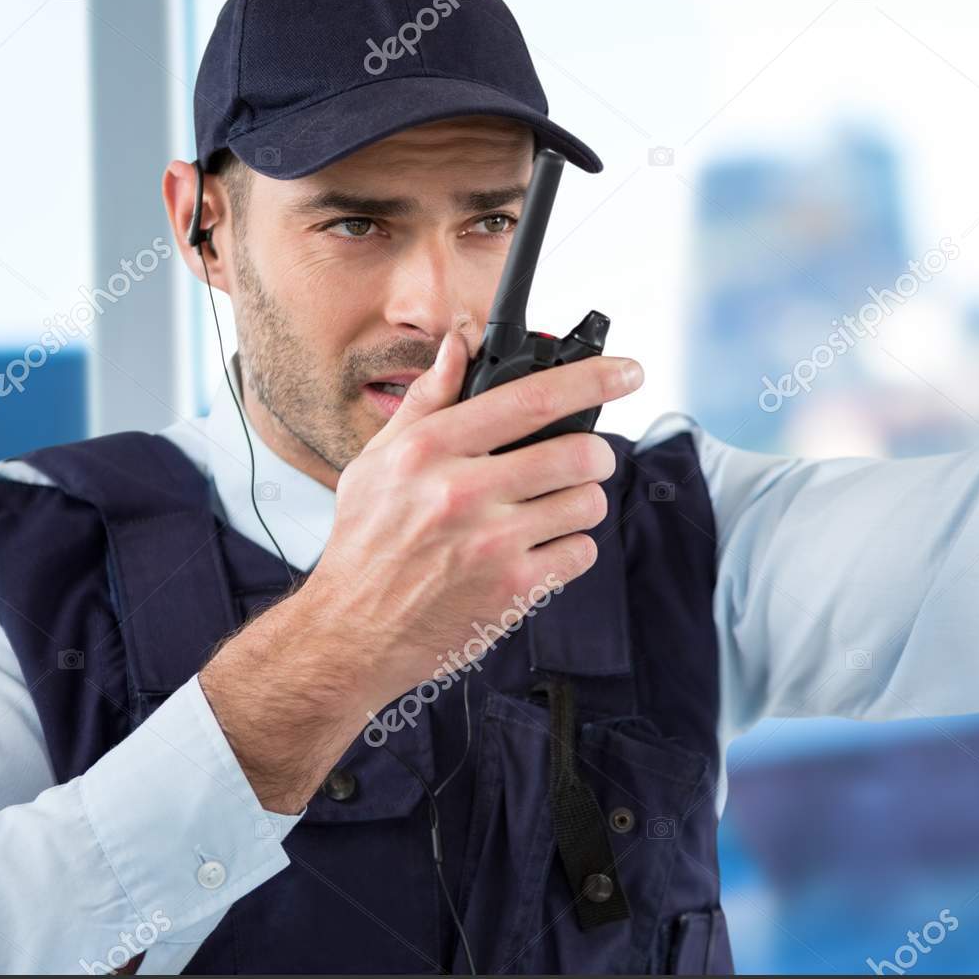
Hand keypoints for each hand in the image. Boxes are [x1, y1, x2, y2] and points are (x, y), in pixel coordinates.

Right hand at [200, 332, 641, 810]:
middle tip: (585, 458)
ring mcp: (492, 544)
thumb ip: (426, 400)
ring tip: (552, 507)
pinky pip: (581, 551)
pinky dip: (571, 547)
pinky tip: (540, 548)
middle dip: (596, 452)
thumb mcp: (377, 461)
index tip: (627, 372)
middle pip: (579, 453)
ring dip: (582, 501)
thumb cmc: (367, 543)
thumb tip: (459, 345)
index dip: (592, 380)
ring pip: (588, 502)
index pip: (531, 399)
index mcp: (429, 450)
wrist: (352, 632)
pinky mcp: (513, 589)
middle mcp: (462, 492)